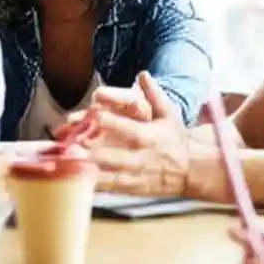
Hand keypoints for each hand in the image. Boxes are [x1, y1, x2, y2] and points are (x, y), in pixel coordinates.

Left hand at [57, 72, 194, 195]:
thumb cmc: (175, 138)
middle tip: (74, 144)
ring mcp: (136, 175)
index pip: (129, 129)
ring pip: (111, 175)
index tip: (95, 116)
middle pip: (116, 156)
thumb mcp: (169, 114)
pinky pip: (112, 188)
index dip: (112, 123)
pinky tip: (79, 181)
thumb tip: (143, 74)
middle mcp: (141, 157)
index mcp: (149, 137)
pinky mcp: (132, 189)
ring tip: (71, 163)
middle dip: (95, 151)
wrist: (191, 170)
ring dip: (91, 170)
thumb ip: (154, 95)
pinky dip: (97, 186)